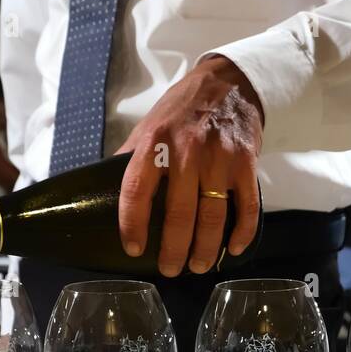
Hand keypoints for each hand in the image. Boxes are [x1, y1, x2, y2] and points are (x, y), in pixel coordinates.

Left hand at [116, 55, 263, 275]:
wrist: (229, 81)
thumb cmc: (182, 108)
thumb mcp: (149, 126)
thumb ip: (131, 158)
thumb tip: (104, 187)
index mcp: (154, 143)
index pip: (136, 191)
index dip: (133, 225)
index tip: (134, 249)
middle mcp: (186, 151)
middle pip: (179, 214)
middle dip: (174, 250)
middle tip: (170, 270)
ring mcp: (219, 158)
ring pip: (212, 216)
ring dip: (205, 248)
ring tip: (197, 266)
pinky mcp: (246, 162)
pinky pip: (246, 206)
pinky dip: (240, 232)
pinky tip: (231, 249)